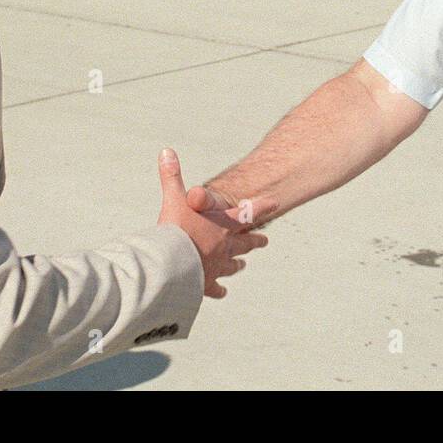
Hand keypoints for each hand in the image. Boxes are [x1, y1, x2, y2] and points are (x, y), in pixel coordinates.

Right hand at [157, 148, 270, 297]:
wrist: (171, 264)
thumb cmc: (175, 230)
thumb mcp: (173, 198)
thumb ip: (171, 175)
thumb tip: (166, 150)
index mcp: (222, 224)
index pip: (247, 213)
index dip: (262, 207)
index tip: (276, 202)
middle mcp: (224, 246)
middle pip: (245, 243)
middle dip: (255, 241)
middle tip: (265, 241)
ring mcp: (217, 267)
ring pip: (233, 265)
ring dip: (238, 264)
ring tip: (243, 266)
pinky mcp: (205, 284)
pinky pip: (216, 288)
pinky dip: (219, 290)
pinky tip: (222, 292)